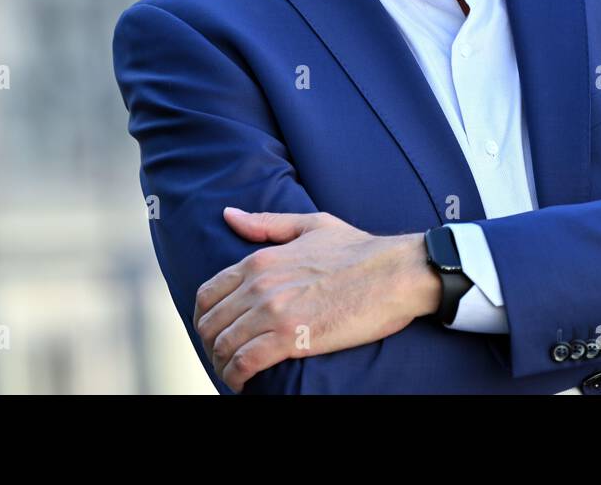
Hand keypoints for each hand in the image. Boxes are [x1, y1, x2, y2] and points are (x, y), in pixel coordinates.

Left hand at [193, 208, 439, 392]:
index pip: (208, 294)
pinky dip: (237, 377)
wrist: (394, 273)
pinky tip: (244, 384)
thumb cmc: (360, 250)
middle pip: (210, 323)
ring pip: (223, 346)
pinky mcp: (289, 338)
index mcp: (260, 260)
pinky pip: (244, 363)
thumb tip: (228, 214)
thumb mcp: (311, 225)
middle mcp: (259, 285)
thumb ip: (266, 223)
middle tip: (226, 357)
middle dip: (211, 345)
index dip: (205, 318)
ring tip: (235, 373)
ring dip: (223, 365)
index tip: (218, 332)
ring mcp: (272, 312)